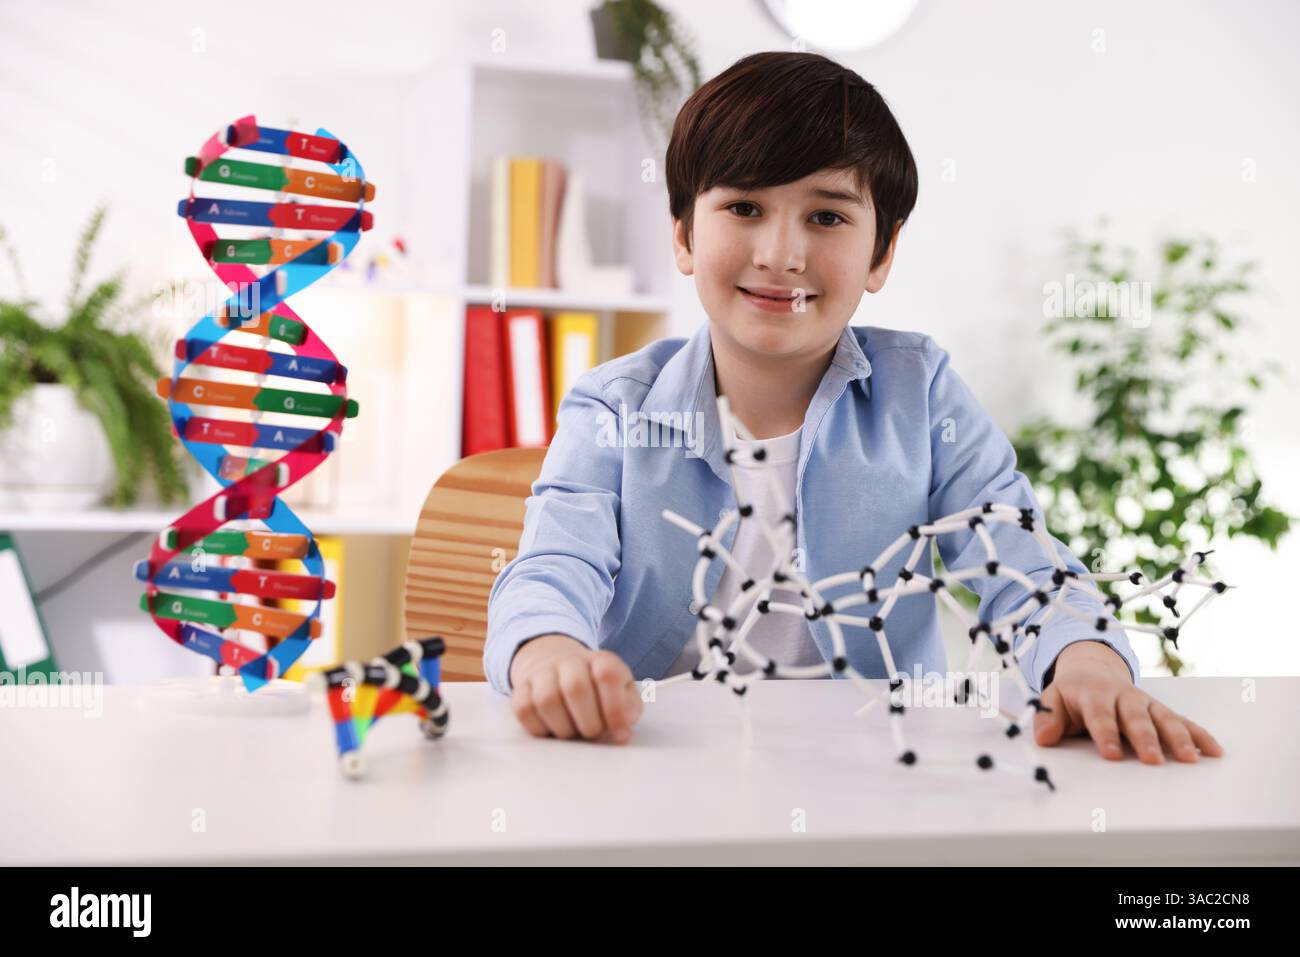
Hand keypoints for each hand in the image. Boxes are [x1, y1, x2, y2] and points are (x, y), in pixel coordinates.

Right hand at [508, 633, 643, 743]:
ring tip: (572, 733)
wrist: (558, 665)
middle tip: (592, 734)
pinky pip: (524, 709)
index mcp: (602, 660)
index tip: (619, 734)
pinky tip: (552, 729)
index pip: (607, 676)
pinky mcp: (521, 687)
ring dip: (563, 728)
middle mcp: (571, 660)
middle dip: (587, 723)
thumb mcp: (621, 693)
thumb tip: (622, 735)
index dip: (615, 709)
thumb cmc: (597, 689)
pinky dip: (539, 728)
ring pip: (547, 700)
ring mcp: (542, 672)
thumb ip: (628, 711)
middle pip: (575, 688)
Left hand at [1033, 639, 1223, 763]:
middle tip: (1154, 761)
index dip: (1105, 733)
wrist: (1092, 669)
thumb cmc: (1071, 692)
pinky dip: (1198, 734)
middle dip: (1145, 738)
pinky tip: (1213, 751)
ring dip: (1178, 738)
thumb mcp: (1052, 699)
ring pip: (1164, 718)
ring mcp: (1145, 702)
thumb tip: (1043, 738)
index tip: (1112, 754)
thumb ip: (1047, 717)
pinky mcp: (1160, 709)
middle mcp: (1123, 695)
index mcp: (1094, 693)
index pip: (1100, 714)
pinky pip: (1182, 721)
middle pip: (1136, 717)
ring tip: (1190, 759)